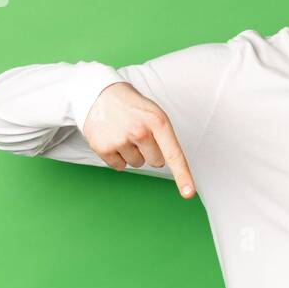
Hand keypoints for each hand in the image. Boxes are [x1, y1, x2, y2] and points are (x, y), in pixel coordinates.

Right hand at [84, 82, 196, 198]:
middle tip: (138, 133)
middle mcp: (140, 131)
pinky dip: (117, 156)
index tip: (188, 193)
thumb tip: (167, 165)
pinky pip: (119, 166)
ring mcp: (121, 140)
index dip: (183, 176)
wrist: (100, 94)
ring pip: (137, 164)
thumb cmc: (133, 108)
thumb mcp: (155, 114)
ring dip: (132, 152)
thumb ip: (165, 138)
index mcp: (158, 122)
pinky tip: (113, 138)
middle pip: (155, 162)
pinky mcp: (103, 147)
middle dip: (149, 151)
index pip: (174, 154)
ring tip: (124, 132)